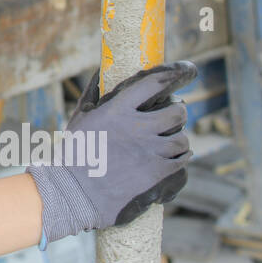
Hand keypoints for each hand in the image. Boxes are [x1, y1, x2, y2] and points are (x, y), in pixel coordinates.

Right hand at [27, 61, 196, 247]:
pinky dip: (181, 157)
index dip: (176, 73)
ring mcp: (149, 152)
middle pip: (177, 112)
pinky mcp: (156, 174)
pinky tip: (174, 156)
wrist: (74, 192)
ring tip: (171, 139)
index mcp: (118, 109)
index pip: (155, 83)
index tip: (187, 70)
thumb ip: (93, 93)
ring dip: (179, 138)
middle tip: (173, 113)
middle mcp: (137, 128)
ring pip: (182, 139)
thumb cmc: (74, 152)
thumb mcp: (81, 116)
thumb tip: (100, 72)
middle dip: (178, 111)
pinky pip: (182, 161)